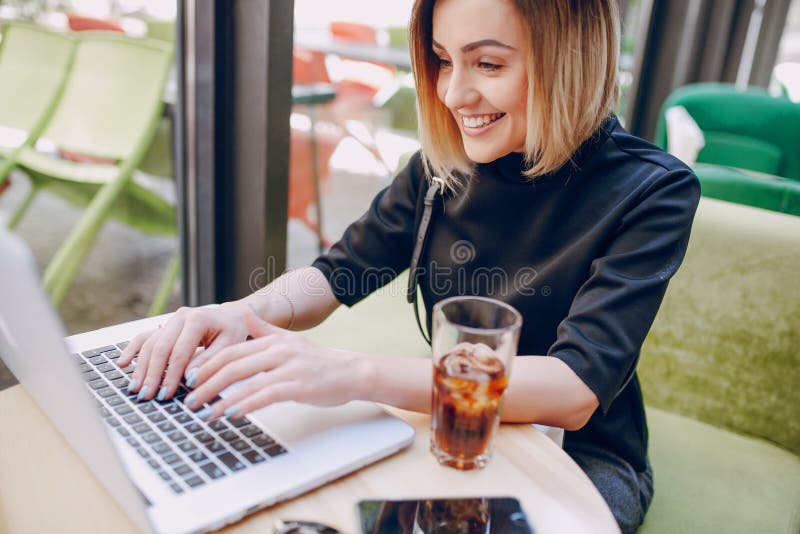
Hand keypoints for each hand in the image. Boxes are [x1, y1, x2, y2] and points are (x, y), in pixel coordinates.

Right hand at [119, 304, 250, 401]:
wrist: (231, 316)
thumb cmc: (232, 331)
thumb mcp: (229, 346)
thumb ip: (209, 361)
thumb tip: (189, 379)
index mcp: (198, 319)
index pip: (180, 352)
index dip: (171, 375)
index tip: (165, 394)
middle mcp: (180, 317)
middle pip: (160, 348)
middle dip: (152, 374)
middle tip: (145, 396)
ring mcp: (170, 320)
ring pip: (149, 344)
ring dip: (140, 367)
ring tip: (135, 388)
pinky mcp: (164, 326)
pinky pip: (144, 336)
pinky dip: (132, 349)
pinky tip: (122, 363)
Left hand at [183, 308, 362, 420]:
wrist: (352, 372)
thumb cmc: (319, 362)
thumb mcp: (290, 340)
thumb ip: (265, 330)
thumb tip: (245, 314)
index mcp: (273, 340)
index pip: (231, 351)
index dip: (207, 365)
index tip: (189, 379)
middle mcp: (278, 350)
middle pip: (232, 365)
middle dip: (206, 384)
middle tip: (188, 400)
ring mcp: (288, 368)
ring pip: (244, 382)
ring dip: (219, 400)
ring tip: (203, 414)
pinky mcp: (298, 386)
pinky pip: (264, 395)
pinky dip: (244, 405)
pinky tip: (230, 415)